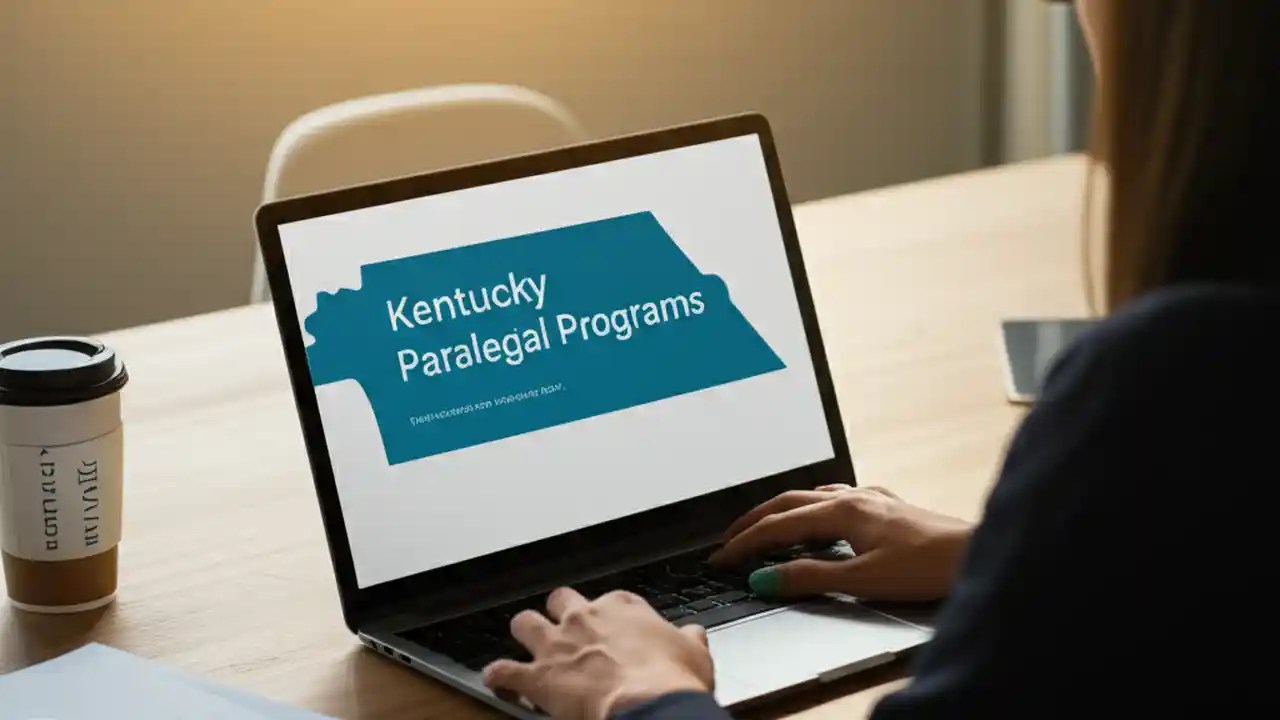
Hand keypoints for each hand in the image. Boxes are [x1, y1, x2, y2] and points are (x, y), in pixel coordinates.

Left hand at [482, 587, 713, 719]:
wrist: (647, 705)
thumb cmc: (671, 679)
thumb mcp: (695, 653)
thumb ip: (689, 640)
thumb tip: (693, 635)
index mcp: (622, 608)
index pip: (611, 599)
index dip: (610, 614)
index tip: (614, 628)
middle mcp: (584, 618)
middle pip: (559, 600)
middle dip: (559, 612)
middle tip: (565, 627)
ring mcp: (558, 645)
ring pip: (524, 623)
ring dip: (525, 633)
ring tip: (527, 644)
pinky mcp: (539, 676)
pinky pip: (505, 671)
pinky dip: (499, 675)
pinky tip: (496, 678)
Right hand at [710, 484, 972, 601]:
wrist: (977, 554)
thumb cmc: (928, 566)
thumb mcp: (861, 579)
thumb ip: (811, 578)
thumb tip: (766, 578)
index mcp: (843, 510)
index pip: (779, 525)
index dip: (746, 542)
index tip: (723, 557)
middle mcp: (855, 497)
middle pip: (789, 501)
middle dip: (755, 520)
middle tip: (731, 539)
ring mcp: (874, 499)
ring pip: (814, 495)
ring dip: (784, 510)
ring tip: (768, 526)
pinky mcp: (890, 508)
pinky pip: (839, 497)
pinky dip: (816, 507)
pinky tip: (824, 517)